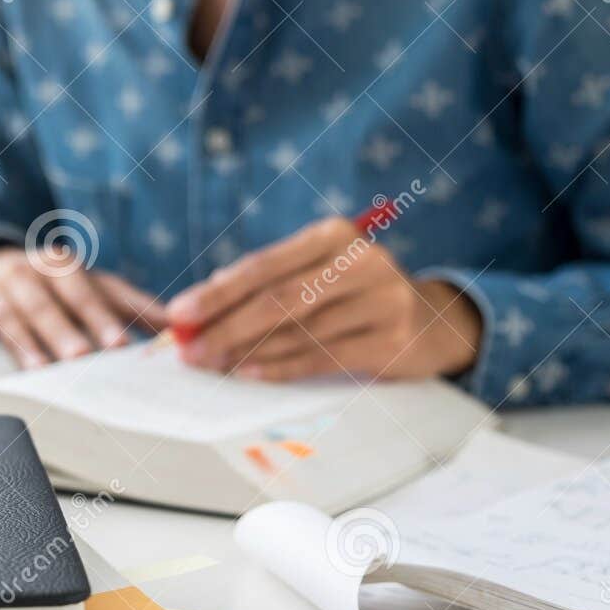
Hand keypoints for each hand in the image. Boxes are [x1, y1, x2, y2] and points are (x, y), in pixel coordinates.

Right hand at [0, 247, 165, 367]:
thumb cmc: (51, 287)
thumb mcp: (89, 286)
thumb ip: (129, 304)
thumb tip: (176, 326)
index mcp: (61, 265)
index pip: (84, 292)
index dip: (101, 318)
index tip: (119, 345)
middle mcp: (27, 271)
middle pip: (47, 303)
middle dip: (64, 330)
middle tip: (81, 357)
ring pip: (10, 313)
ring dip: (24, 341)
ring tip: (39, 368)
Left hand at [165, 217, 482, 380]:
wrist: (430, 322)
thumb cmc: (351, 296)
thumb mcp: (315, 274)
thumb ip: (264, 285)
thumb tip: (199, 310)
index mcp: (333, 236)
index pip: (264, 266)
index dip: (217, 292)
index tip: (179, 314)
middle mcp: (361, 262)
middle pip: (278, 299)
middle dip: (225, 327)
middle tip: (188, 350)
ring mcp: (382, 301)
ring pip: (298, 332)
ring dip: (246, 352)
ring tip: (212, 364)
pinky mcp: (392, 341)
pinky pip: (322, 357)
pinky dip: (281, 368)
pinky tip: (249, 373)